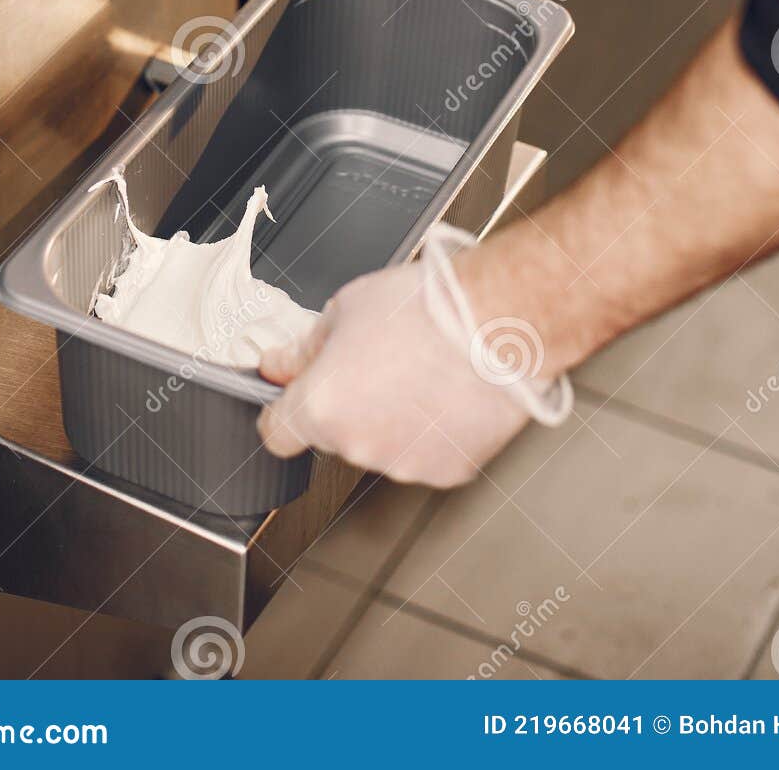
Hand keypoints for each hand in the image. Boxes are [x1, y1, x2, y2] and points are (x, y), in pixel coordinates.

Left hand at [257, 262, 527, 488]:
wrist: (500, 321)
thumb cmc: (429, 307)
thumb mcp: (346, 307)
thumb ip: (304, 348)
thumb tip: (278, 364)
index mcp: (322, 405)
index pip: (277, 433)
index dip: (284, 411)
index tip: (293, 398)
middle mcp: (357, 445)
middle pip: (336, 433)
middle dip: (349, 403)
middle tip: (380, 361)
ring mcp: (404, 464)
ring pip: (382, 445)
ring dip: (392, 418)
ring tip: (424, 372)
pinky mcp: (448, 471)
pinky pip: (427, 453)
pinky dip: (433, 433)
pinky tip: (449, 394)